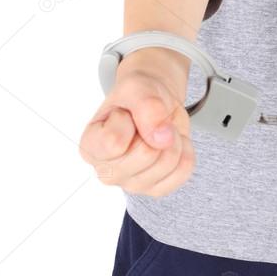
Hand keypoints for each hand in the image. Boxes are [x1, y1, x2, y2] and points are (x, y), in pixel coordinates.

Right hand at [79, 53, 195, 197]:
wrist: (154, 100)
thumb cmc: (137, 95)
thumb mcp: (136, 87)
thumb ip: (147, 106)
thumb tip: (162, 138)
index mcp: (91, 147)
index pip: (114, 142)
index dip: (129, 120)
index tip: (126, 113)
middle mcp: (107, 171)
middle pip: (146, 155)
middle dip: (156, 128)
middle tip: (148, 120)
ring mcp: (131, 184)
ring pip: (167, 163)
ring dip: (172, 137)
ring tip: (160, 128)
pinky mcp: (156, 188)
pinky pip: (183, 170)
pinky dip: (185, 149)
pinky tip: (171, 141)